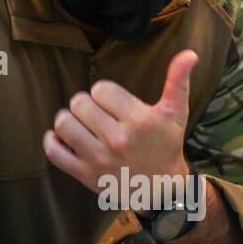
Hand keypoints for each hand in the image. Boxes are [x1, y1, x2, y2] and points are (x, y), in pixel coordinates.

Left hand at [44, 49, 197, 213]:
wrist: (162, 190)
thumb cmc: (166, 146)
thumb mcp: (175, 113)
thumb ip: (178, 81)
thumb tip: (190, 53)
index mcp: (139, 121)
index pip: (101, 89)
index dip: (103, 92)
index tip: (111, 103)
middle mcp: (118, 140)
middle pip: (80, 103)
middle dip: (85, 104)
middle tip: (95, 113)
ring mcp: (100, 159)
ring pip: (64, 125)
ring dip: (68, 120)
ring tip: (79, 123)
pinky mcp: (86, 175)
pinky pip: (55, 152)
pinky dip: (52, 141)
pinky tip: (63, 137)